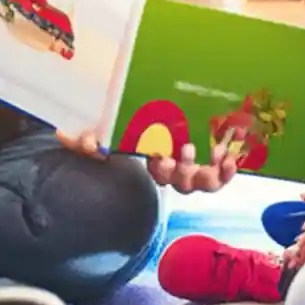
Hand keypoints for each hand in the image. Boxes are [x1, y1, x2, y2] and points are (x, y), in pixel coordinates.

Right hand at [57, 131, 237, 193]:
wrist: (157, 122)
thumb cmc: (133, 128)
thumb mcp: (110, 131)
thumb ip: (89, 138)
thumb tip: (72, 139)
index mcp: (155, 164)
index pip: (158, 174)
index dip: (161, 167)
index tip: (159, 154)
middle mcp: (177, 172)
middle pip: (183, 183)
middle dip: (184, 170)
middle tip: (184, 149)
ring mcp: (197, 169)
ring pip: (205, 183)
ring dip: (210, 173)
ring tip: (214, 154)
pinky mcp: (213, 162)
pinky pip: (223, 174)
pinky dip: (229, 169)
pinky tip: (231, 156)